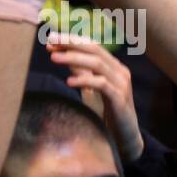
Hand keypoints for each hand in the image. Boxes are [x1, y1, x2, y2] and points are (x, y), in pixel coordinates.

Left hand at [46, 33, 143, 163]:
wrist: (126, 137)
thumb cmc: (108, 113)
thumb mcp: (93, 90)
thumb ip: (82, 72)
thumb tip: (64, 56)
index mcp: (115, 68)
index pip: (93, 46)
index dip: (72, 40)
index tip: (51, 39)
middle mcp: (121, 72)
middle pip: (95, 50)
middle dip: (71, 43)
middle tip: (50, 41)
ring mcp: (122, 85)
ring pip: (98, 64)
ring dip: (74, 58)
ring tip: (53, 58)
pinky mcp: (120, 99)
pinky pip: (102, 84)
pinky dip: (84, 80)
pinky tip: (69, 82)